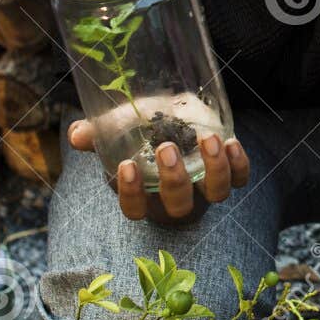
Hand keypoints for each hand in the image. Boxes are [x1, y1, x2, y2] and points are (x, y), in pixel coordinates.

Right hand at [68, 120, 248, 224]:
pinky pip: (240, 178)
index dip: (132, 195)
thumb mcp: (118, 127)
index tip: (127, 166)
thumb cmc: (140, 126)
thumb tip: (78, 134)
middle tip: (166, 148)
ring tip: (207, 140)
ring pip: (216, 195)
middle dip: (173, 181)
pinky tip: (231, 142)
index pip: (136, 210)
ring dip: (214, 170)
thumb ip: (97, 133)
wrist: (175, 110)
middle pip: (178, 207)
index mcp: (145, 194)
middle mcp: (177, 198)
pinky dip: (239, 165)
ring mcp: (206, 188)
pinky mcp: (230, 172)